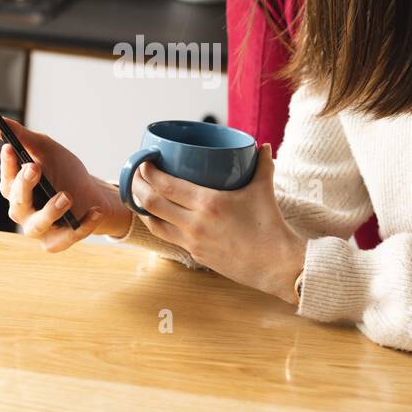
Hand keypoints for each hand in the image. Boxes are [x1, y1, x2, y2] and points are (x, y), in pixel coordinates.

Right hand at [0, 117, 131, 251]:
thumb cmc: (64, 172)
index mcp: (16, 189)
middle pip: (17, 203)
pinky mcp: (58, 242)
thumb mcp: (46, 150)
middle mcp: (23, 211)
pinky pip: (67, 238)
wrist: (91, 194)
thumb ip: (23, 138)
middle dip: (24, 185)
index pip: (6, 179)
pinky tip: (94, 211)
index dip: (7, 165)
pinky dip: (82, 226)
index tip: (10, 148)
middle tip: (34, 167)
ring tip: (66, 195)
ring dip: (50, 210)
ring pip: (37, 225)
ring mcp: (39, 229)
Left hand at [130, 143, 306, 304]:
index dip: (148, 172)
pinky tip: (156, 216)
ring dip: (142, 208)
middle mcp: (195, 223)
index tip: (143, 160)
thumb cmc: (270, 226)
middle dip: (137, 186)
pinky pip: (168, 237)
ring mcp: (192, 242)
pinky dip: (157, 224)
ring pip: (154, 224)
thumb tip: (262, 146)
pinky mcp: (195, 255)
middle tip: (135, 173)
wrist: (276, 265)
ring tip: (137, 194)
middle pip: (152, 203)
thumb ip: (262, 165)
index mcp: (208, 203)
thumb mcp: (263, 190)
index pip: (165, 185)